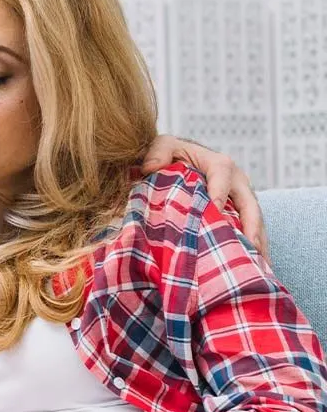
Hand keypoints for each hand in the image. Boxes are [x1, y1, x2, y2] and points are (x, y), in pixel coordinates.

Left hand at [142, 135, 268, 259]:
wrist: (180, 161)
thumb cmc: (172, 154)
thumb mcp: (164, 146)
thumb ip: (158, 152)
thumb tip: (151, 167)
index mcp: (218, 163)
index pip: (222, 174)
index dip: (220, 191)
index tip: (216, 210)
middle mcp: (236, 181)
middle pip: (249, 202)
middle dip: (252, 224)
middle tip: (251, 246)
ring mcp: (241, 198)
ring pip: (255, 219)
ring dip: (258, 241)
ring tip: (260, 263)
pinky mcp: (240, 212)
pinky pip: (250, 229)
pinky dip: (254, 246)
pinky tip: (255, 265)